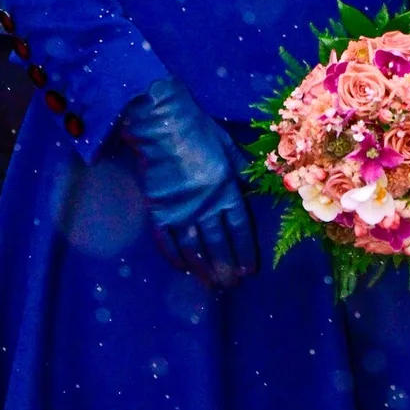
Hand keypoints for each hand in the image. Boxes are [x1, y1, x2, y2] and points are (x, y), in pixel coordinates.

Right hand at [122, 76, 257, 288]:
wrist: (161, 124)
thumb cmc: (198, 129)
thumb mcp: (228, 146)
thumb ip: (241, 169)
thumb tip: (250, 187)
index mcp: (226, 189)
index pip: (239, 228)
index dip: (245, 251)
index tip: (250, 270)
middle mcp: (205, 205)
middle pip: (218, 244)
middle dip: (226, 267)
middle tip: (232, 285)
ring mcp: (180, 210)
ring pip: (194, 248)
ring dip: (204, 268)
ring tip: (212, 284)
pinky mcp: (159, 210)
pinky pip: (167, 241)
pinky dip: (175, 257)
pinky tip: (184, 268)